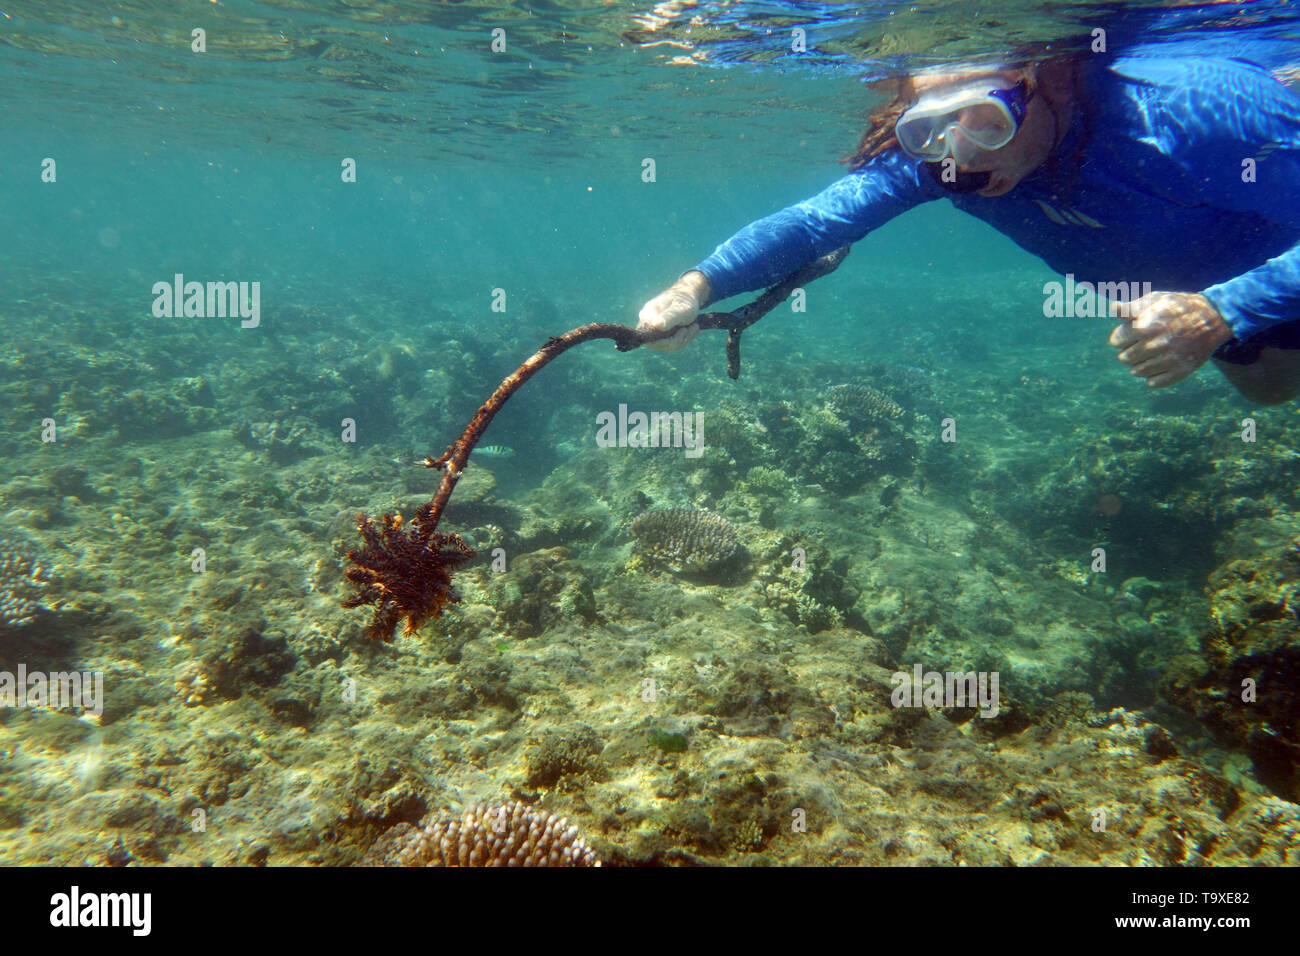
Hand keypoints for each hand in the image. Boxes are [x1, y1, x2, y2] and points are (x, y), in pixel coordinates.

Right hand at [637, 271, 709, 352]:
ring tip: (694, 326)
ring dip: (684, 339)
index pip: (649, 339)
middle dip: (678, 340)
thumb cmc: (684, 300)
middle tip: (692, 327)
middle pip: (658, 344)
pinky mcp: (663, 334)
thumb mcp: (680, 309)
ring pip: (668, 346)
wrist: (690, 296)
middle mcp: (648, 324)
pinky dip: (684, 339)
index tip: (682, 331)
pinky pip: (672, 344)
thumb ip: (669, 317)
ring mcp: (656, 330)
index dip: (665, 342)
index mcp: (647, 316)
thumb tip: (656, 325)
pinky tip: (692, 329)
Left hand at [1108, 291, 1233, 387]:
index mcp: (1144, 326)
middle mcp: (1155, 345)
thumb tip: (1112, 308)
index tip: (1132, 332)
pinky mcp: (1181, 371)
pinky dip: (1153, 377)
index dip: (1122, 336)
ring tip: (1151, 352)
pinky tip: (1160, 364)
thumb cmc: (1179, 307)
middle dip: (1130, 350)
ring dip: (1139, 364)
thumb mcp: (1155, 299)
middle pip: (1125, 358)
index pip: (1116, 341)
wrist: (1214, 318)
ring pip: (1137, 372)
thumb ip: (1131, 308)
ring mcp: (1169, 359)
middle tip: (1143, 342)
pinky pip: (1154, 383)